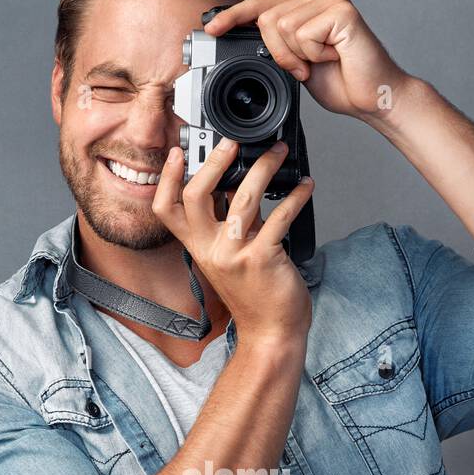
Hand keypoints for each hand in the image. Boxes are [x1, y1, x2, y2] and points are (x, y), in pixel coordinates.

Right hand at [152, 137, 314, 345]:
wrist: (271, 332)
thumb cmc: (256, 296)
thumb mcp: (233, 256)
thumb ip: (233, 223)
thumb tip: (240, 184)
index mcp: (199, 247)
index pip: (167, 210)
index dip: (167, 179)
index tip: (177, 152)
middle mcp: (211, 250)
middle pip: (196, 195)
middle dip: (214, 160)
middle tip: (232, 142)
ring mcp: (234, 255)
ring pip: (241, 199)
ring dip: (263, 168)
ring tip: (278, 153)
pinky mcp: (262, 259)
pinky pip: (279, 217)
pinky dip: (295, 196)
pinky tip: (305, 187)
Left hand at [204, 0, 409, 123]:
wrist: (374, 98)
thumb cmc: (342, 83)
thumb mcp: (297, 65)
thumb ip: (277, 48)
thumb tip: (249, 41)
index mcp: (306, 8)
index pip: (262, 5)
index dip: (234, 16)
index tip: (212, 28)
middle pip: (267, 18)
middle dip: (278, 53)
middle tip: (304, 70)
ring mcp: (331, 0)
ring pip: (283, 27)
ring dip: (297, 56)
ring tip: (322, 63)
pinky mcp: (341, 11)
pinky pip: (304, 34)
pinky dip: (314, 55)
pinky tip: (334, 57)